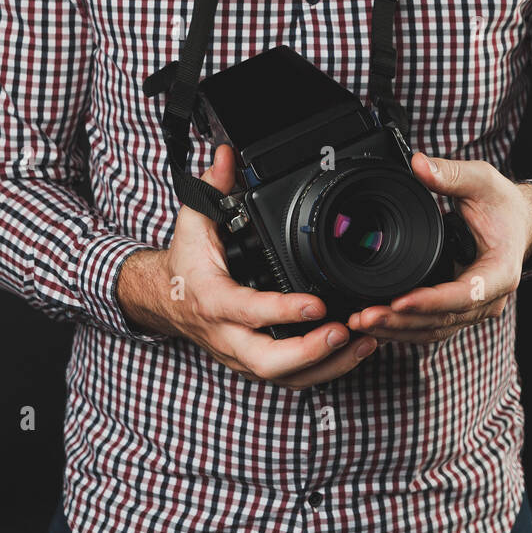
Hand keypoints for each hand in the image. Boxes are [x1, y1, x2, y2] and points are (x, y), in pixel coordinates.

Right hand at [117, 144, 377, 386]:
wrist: (167, 300)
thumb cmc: (185, 262)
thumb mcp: (192, 220)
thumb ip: (210, 187)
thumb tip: (225, 155)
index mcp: (213, 300)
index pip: (247, 311)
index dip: (282, 313)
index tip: (315, 304)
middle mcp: (227, 335)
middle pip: (268, 362)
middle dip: (311, 353)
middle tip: (346, 331)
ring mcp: (242, 355)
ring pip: (285, 377)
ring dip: (328, 365)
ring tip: (364, 342)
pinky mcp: (256, 364)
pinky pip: (291, 378)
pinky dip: (325, 369)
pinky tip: (355, 351)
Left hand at [346, 152, 531, 344]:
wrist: (518, 224)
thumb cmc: (502, 205)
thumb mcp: (482, 180)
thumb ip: (451, 174)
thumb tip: (419, 164)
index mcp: (501, 272)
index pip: (465, 295)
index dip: (431, 302)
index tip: (399, 300)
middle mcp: (488, 299)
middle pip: (443, 321)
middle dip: (402, 321)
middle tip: (364, 317)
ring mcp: (473, 309)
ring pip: (434, 331)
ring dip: (397, 330)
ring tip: (360, 323)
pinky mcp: (457, 310)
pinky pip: (430, 327)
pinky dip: (403, 328)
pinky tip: (375, 325)